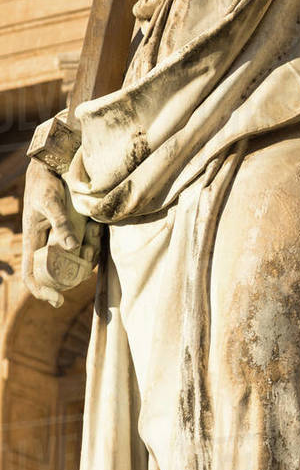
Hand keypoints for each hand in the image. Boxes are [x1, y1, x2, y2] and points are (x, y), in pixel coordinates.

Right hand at [21, 158, 100, 306]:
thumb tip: (71, 247)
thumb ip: (60, 222)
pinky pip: (87, 245)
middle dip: (77, 271)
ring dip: (89, 254)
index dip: (41, 291)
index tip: (58, 301)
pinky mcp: (76, 231)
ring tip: (95, 232)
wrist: (55, 167)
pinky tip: (97, 227)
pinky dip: (94, 241)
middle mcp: (48, 244)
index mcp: (34, 241)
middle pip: (61, 272)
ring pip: (77, 259)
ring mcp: (63, 238)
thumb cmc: (45, 184)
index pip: (32, 275)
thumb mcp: (49, 201)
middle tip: (89, 255)